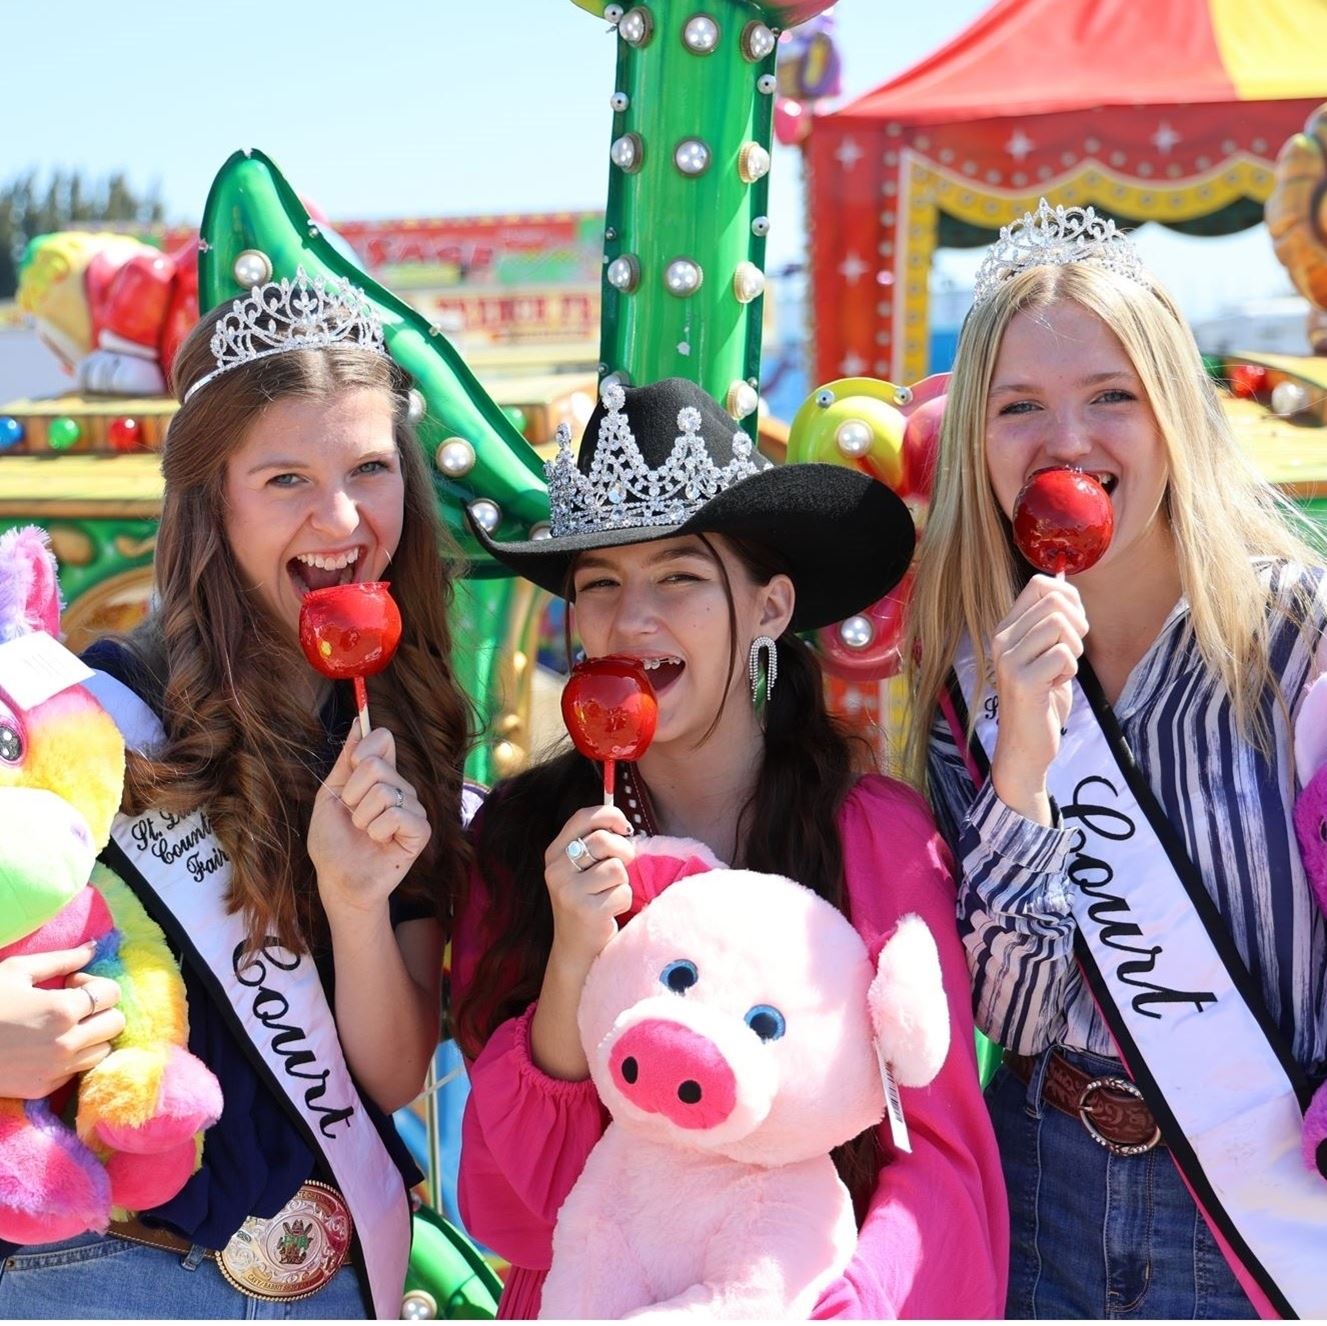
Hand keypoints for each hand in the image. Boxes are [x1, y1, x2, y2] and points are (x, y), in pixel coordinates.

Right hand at [0, 946, 124, 1098]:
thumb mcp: (17, 971)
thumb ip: (62, 959)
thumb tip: (93, 947)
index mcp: (63, 1010)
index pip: (112, 993)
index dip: (95, 982)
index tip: (71, 983)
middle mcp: (66, 1043)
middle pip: (115, 1023)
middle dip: (100, 1009)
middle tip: (72, 1004)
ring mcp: (55, 1070)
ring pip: (103, 1050)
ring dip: (91, 1035)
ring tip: (62, 1026)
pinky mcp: (43, 1088)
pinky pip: (77, 1071)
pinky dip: (72, 1058)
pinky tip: (48, 1045)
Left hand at [310, 723, 430, 916]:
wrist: (337, 880)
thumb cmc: (332, 842)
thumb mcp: (330, 796)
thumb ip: (345, 761)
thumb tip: (359, 721)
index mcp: (381, 776)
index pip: (383, 738)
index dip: (361, 750)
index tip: (349, 769)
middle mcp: (401, 788)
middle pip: (376, 765)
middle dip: (352, 794)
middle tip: (352, 815)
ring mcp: (413, 809)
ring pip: (385, 791)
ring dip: (362, 817)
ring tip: (364, 832)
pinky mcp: (420, 831)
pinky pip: (397, 815)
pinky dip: (377, 830)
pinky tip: (378, 841)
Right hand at [544, 805, 636, 973]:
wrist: (575, 947)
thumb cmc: (587, 900)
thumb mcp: (580, 869)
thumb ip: (594, 844)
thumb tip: (623, 823)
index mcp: (554, 854)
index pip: (582, 817)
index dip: (609, 815)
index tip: (625, 826)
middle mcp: (556, 871)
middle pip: (603, 840)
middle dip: (624, 850)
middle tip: (624, 864)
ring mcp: (569, 892)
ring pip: (616, 868)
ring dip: (622, 881)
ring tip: (609, 893)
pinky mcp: (587, 911)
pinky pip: (623, 892)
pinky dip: (624, 901)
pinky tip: (609, 911)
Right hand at [989, 575, 1087, 824]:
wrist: (1026, 746)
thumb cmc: (1041, 700)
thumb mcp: (1044, 654)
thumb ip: (1050, 622)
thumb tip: (1065, 583)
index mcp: (1006, 629)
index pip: (1039, 584)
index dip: (1069, 597)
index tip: (1073, 623)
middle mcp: (1001, 640)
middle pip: (1055, 602)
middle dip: (1078, 625)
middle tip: (1072, 653)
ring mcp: (1009, 659)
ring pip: (1060, 626)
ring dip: (1075, 650)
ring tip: (1061, 671)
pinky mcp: (1022, 680)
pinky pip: (1064, 656)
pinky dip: (1070, 672)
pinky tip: (1055, 686)